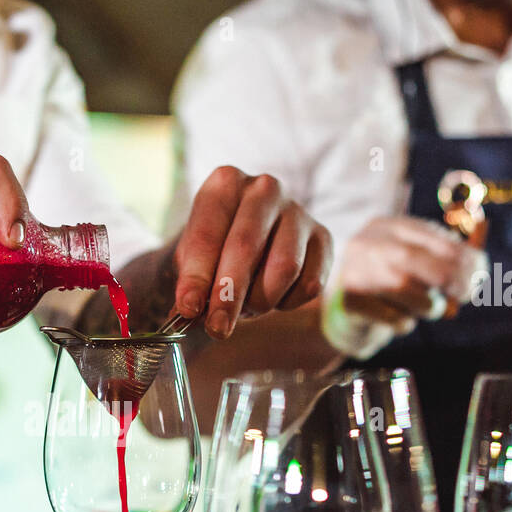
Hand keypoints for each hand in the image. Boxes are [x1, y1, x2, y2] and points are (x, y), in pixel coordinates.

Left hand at [172, 166, 331, 338]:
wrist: (249, 241)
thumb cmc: (215, 250)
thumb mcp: (192, 261)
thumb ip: (190, 284)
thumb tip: (188, 311)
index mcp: (225, 184)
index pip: (208, 233)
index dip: (196, 275)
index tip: (189, 308)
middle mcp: (264, 189)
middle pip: (247, 246)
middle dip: (229, 295)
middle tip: (217, 328)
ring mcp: (298, 211)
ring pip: (284, 268)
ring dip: (262, 300)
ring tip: (247, 306)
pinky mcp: (323, 238)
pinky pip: (310, 283)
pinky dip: (287, 302)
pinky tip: (274, 296)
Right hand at [337, 216, 481, 328]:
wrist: (344, 310)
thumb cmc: (391, 284)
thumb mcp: (417, 262)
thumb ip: (445, 260)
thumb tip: (476, 270)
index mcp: (387, 226)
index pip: (432, 236)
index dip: (463, 257)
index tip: (480, 276)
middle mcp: (366, 244)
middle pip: (412, 258)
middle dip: (449, 278)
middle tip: (465, 295)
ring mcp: (354, 272)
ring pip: (403, 289)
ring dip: (428, 305)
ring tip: (425, 308)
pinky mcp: (349, 302)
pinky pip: (392, 317)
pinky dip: (406, 323)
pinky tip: (396, 318)